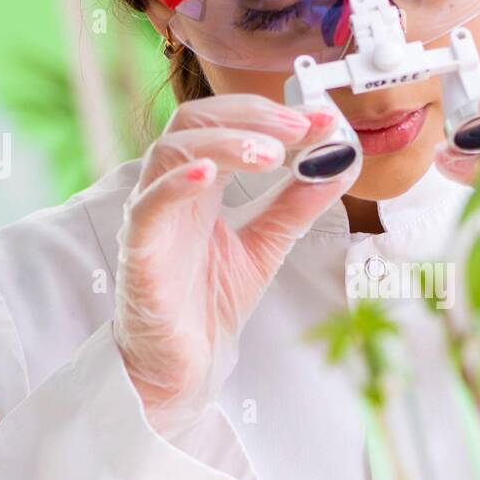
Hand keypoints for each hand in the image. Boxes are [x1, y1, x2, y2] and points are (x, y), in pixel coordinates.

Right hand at [114, 96, 359, 436]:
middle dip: (251, 116)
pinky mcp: (138, 250)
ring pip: (171, 151)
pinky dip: (176, 184)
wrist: (184, 364)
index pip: (229, 125)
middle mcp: (173, 190)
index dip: (274, 115)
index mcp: (202, 184)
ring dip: (225, 143)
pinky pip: (148, 206)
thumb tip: (341, 162)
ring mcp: (153, 216)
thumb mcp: (268, 245)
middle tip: (300, 126)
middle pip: (196, 121)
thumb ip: (297, 204)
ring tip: (272, 153)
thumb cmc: (210, 303)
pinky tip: (210, 174)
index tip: (324, 119)